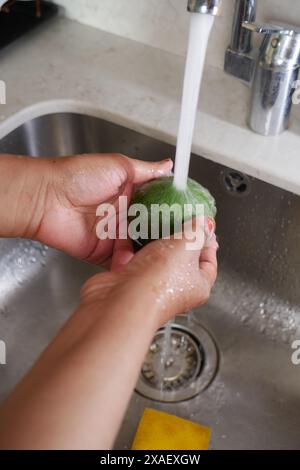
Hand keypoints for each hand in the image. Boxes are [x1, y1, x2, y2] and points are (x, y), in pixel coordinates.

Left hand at [32, 154, 172, 263]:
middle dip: (165, 236)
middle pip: (151, 229)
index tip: (190, 218)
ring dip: (150, 252)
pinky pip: (121, 262)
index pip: (157, 204)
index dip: (172, 212)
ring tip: (168, 256)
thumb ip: (146, 170)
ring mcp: (113, 235)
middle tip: (184, 242)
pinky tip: (144, 265)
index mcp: (128, 193)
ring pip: (139, 248)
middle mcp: (123, 215)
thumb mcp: (118, 165)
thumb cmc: (76, 176)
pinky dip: (131, 265)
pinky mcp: (102, 253)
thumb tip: (168, 165)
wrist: (46, 198)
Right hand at [81, 219, 217, 326]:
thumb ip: (197, 232)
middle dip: (175, 237)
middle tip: (174, 217)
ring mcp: (148, 286)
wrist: (122, 300)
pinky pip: (129, 259)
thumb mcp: (187, 246)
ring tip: (150, 219)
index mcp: (197, 285)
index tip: (203, 225)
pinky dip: (127, 245)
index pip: (209, 262)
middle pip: (179, 258)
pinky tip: (127, 230)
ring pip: (151, 258)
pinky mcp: (126, 282)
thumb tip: (205, 223)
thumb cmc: (159, 281)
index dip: (207, 241)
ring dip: (149, 239)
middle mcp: (174, 289)